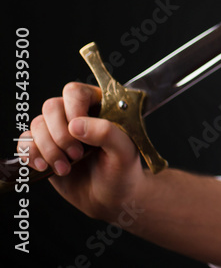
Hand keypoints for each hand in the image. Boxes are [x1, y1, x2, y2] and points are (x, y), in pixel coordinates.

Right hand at [22, 83, 145, 220]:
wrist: (111, 197)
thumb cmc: (123, 170)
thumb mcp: (124, 151)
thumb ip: (106, 133)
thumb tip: (75, 124)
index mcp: (100, 105)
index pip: (76, 92)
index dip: (73, 109)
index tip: (80, 132)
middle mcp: (76, 114)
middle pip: (51, 107)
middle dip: (60, 135)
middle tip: (77, 155)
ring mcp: (58, 131)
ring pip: (37, 125)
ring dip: (48, 149)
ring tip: (65, 169)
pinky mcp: (44, 148)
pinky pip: (25, 141)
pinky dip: (30, 154)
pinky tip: (44, 167)